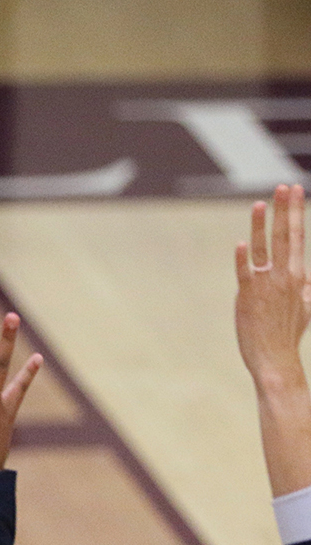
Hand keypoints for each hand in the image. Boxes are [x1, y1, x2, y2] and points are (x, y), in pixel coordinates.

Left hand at [235, 183, 310, 391]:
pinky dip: (243, 259)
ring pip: (263, 249)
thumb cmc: (288, 333)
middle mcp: (285, 276)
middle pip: (286, 236)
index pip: (298, 236)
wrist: (276, 358)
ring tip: (260, 204)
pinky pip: (245, 274)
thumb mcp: (305, 305)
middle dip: (285, 210)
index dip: (296, 212)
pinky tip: (241, 244)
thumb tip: (308, 277)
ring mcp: (266, 285)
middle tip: (284, 186)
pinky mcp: (248, 296)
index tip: (295, 191)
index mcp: (299, 275)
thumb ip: (305, 288)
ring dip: (261, 226)